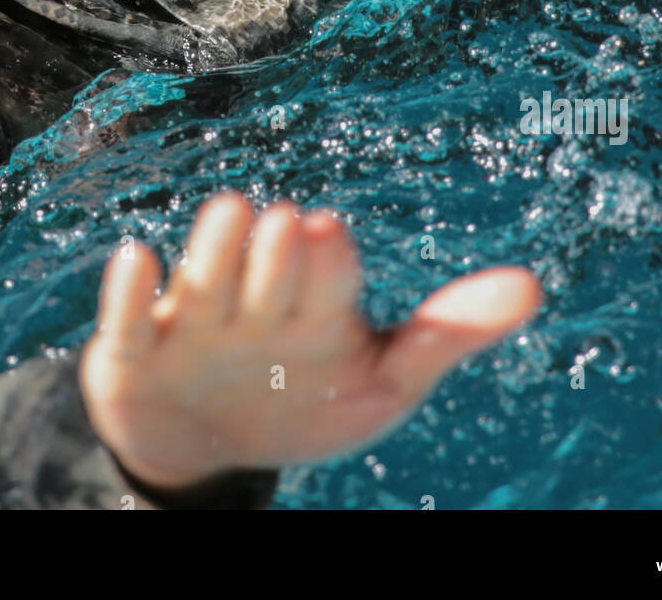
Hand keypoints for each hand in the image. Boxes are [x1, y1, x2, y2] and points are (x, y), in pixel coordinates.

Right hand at [79, 193, 541, 490]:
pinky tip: (139, 258)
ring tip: (233, 214)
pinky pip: (127, 318)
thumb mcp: (382, 381)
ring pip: (203, 280)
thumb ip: (448, 332)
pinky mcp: (134, 350)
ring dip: (216, 251)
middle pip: (266, 269)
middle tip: (290, 226)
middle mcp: (253, 300)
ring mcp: (192, 322)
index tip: (330, 234)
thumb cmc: (302, 404)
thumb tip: (534, 286)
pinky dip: (128, 292)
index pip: (329, 273)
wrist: (207, 447)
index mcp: (314, 303)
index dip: (331, 260)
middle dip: (279, 254)